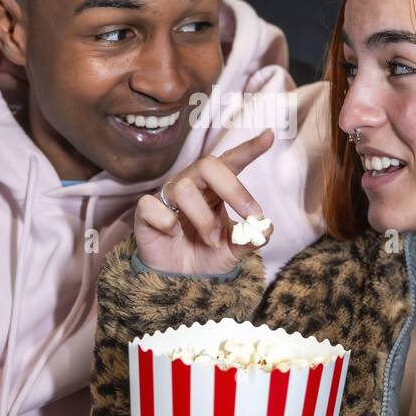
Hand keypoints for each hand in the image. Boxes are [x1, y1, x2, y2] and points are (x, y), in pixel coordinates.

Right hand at [134, 130, 275, 275]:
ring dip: (204, 220)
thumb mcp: (232, 250)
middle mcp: (191, 185)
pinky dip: (167, 223)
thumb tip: (266, 229)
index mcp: (215, 188)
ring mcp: (168, 196)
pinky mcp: (145, 210)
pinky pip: (153, 206)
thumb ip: (250, 239)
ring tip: (211, 241)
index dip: (248, 149)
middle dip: (234, 190)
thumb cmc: (205, 253)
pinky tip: (172, 234)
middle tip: (251, 217)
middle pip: (208, 165)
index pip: (231, 161)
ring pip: (184, 189)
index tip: (269, 136)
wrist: (176, 278)